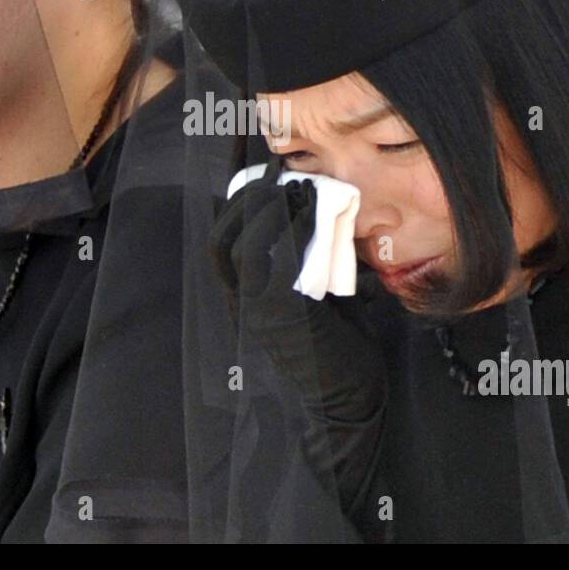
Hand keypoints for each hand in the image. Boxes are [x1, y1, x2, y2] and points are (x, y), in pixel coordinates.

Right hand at [210, 158, 386, 514]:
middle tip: (280, 172)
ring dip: (271, 209)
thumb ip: (307, 257)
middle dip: (248, 197)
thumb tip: (316, 208)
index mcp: (243, 296)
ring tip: (299, 186)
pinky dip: (294, 229)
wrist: (347, 400)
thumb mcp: (316, 291)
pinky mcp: (284, 315)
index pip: (221, 240)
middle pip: (223, 238)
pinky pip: (279, 262)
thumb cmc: (337, 346)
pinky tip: (313, 210)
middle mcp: (242, 303)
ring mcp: (259, 310)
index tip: (256, 169)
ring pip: (244, 246)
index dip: (233, 202)